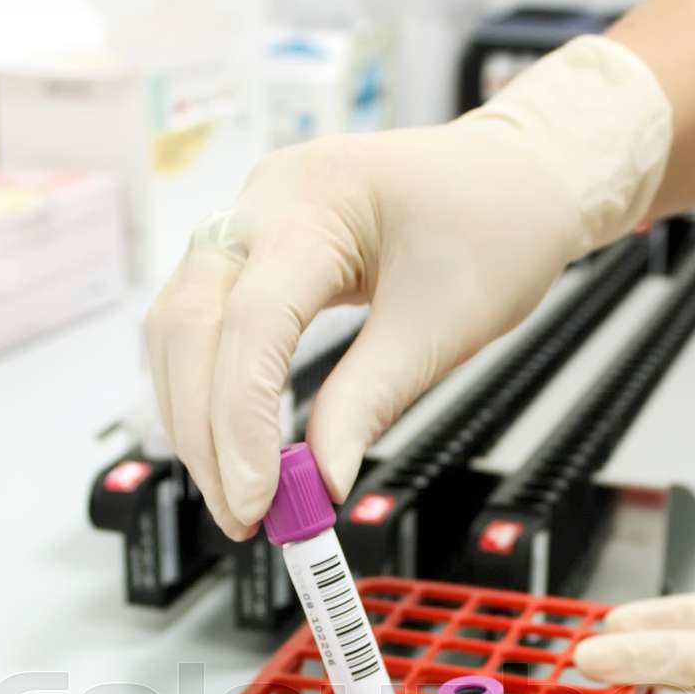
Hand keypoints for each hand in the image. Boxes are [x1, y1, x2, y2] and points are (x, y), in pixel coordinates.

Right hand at [145, 36, 670, 538]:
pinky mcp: (252, 247)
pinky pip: (201, 321)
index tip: (258, 501)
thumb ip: (368, 402)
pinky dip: (209, 387)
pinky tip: (233, 444)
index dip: (242, 421)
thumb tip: (320, 483)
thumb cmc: (495, 230)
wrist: (515, 177)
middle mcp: (265, 199)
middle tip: (241, 516)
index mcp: (316, 201)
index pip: (251, 322)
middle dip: (202, 431)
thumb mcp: (440, 328)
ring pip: (178, 325)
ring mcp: (250, 217)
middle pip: (189, 323)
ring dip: (194, 417)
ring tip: (238, 495)